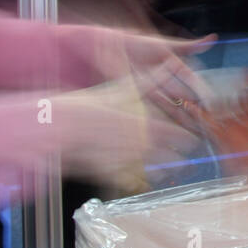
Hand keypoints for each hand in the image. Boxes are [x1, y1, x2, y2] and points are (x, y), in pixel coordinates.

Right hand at [52, 77, 200, 194]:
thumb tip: (171, 62)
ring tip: (163, 167)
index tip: (191, 140)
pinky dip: (140, 182)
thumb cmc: (88, 104)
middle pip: (176, 160)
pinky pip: (135, 185)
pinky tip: (141, 177)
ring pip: (159, 175)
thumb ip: (151, 80)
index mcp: (148, 127)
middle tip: (181, 156)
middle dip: (180, 158)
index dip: (189, 141)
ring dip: (163, 171)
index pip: (184, 139)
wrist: (57, 126)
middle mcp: (142, 148)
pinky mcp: (112, 177)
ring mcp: (128, 165)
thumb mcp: (122, 88)